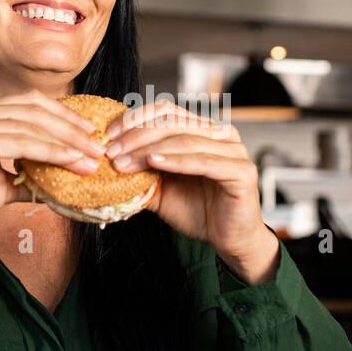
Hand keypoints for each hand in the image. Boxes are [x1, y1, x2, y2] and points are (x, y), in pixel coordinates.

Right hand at [0, 90, 105, 280]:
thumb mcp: (0, 182)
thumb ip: (27, 174)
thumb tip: (60, 179)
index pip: (28, 104)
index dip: (62, 114)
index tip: (88, 131)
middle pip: (34, 110)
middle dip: (71, 128)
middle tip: (98, 146)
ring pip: (32, 126)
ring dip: (68, 143)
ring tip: (92, 158)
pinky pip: (22, 144)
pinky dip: (52, 152)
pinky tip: (71, 161)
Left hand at [104, 100, 277, 282]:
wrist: (229, 240)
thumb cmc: (200, 212)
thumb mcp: (161, 189)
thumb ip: (142, 173)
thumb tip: (108, 162)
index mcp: (204, 130)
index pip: (167, 110)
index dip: (136, 117)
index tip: (108, 134)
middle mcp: (221, 133)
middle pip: (172, 122)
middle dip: (136, 136)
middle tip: (111, 152)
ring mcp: (234, 150)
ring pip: (185, 140)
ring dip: (149, 149)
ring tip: (124, 162)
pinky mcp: (242, 171)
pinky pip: (205, 161)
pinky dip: (177, 161)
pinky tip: (154, 162)